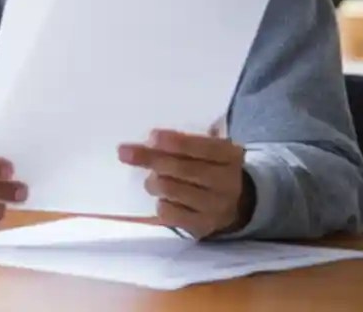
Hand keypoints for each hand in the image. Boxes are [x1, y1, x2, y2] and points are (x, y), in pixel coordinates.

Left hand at [118, 129, 252, 238]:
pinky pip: (169, 213)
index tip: (152, 136)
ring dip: (153, 182)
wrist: (237, 205)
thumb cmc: (212, 168)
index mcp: (229, 156)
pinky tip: (163, 199)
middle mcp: (226, 182)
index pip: (203, 147)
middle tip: (125, 152)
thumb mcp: (210, 151)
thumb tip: (150, 140)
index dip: (175, 142)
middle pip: (182, 168)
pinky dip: (160, 204)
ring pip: (171, 189)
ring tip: (152, 179)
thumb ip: (186, 143)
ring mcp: (215, 206)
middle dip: (150, 158)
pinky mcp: (202, 226)